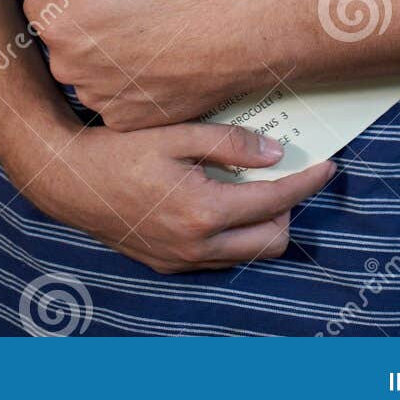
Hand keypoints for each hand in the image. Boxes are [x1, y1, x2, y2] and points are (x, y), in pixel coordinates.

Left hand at [15, 0, 239, 127]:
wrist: (220, 43)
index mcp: (61, 26)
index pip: (35, 5)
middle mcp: (68, 68)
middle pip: (59, 41)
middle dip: (81, 26)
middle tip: (124, 13)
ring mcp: (95, 98)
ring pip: (83, 72)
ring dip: (100, 58)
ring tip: (141, 40)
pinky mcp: (120, 120)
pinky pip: (109, 98)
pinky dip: (121, 85)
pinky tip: (147, 66)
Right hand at [26, 121, 334, 273]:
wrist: (69, 182)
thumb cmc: (120, 149)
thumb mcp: (175, 134)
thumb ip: (228, 143)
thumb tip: (275, 155)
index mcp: (203, 211)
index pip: (276, 201)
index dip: (307, 182)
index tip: (329, 166)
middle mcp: (197, 246)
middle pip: (273, 239)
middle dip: (288, 207)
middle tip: (285, 173)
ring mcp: (183, 261)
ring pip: (249, 253)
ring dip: (262, 223)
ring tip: (254, 185)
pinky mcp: (169, 265)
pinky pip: (221, 257)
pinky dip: (235, 233)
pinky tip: (223, 201)